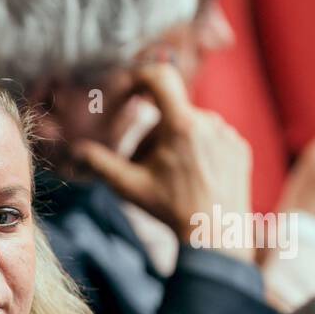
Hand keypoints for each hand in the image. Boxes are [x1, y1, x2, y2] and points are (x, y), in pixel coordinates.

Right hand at [73, 63, 253, 264]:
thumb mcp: (128, 186)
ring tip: (169, 177)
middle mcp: (209, 122)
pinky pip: (212, 138)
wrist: (215, 236)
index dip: (138, 78)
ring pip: (191, 126)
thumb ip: (100, 163)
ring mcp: (228, 134)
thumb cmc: (170, 210)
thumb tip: (75, 150)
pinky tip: (193, 178)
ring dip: (174, 143)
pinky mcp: (239, 147)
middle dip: (151, 134)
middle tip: (142, 165)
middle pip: (170, 113)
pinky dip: (198, 151)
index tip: (127, 91)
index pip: (159, 77)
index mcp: (181, 125)